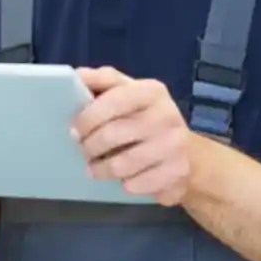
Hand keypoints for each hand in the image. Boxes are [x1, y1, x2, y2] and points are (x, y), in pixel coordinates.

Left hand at [72, 66, 192, 205]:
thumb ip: (102, 81)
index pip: (113, 100)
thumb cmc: (145, 117)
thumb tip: (76, 76)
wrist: (186, 152)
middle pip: (113, 134)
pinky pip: (136, 184)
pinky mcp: (178, 172)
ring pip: (122, 165)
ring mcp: (175, 145)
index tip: (74, 130)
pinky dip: (124, 185)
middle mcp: (167, 114)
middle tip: (83, 151)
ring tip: (95, 169)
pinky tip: (123, 179)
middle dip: (90, 146)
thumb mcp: (127, 92)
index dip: (88, 117)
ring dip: (101, 170)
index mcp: (151, 90)